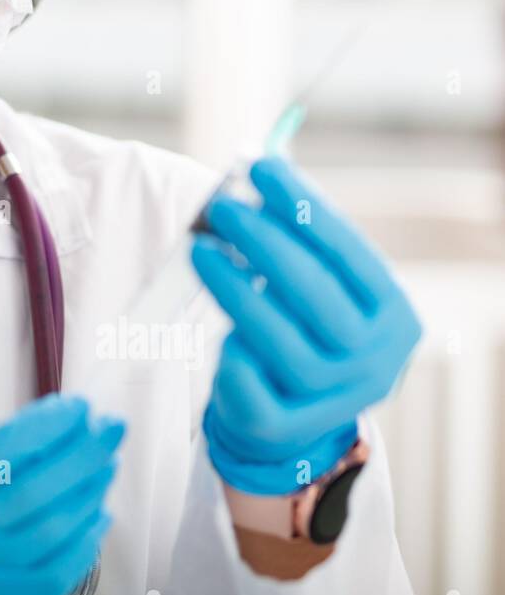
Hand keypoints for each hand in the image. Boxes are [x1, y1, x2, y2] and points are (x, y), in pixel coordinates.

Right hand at [0, 394, 123, 594]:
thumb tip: (46, 429)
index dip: (40, 425)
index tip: (73, 407)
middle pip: (28, 487)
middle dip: (79, 452)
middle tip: (109, 427)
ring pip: (49, 527)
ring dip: (87, 490)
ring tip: (107, 463)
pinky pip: (57, 570)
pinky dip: (84, 539)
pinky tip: (98, 513)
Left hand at [191, 155, 421, 494]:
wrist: (292, 407)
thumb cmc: (302, 322)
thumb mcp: (316, 280)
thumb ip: (296, 233)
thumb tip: (258, 164)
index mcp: (393, 316)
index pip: (352, 255)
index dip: (305, 209)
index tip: (261, 168)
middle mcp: (374, 361)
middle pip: (319, 299)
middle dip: (267, 246)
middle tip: (223, 208)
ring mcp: (334, 401)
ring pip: (284, 345)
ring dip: (237, 291)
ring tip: (200, 251)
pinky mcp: (286, 429)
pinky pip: (254, 392)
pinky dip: (234, 358)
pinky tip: (219, 331)